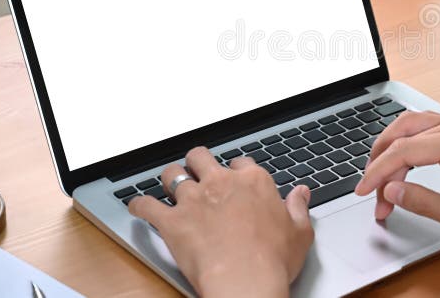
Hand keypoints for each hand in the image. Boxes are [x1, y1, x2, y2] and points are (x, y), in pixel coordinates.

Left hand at [129, 147, 313, 297]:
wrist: (246, 281)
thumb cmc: (273, 260)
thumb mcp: (299, 232)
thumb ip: (298, 208)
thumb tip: (301, 193)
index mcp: (253, 181)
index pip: (241, 163)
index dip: (236, 170)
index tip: (234, 179)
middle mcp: (221, 183)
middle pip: (201, 157)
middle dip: (197, 162)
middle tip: (197, 172)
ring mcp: (194, 200)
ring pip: (172, 174)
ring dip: (169, 177)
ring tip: (168, 183)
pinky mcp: (172, 221)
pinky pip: (147, 205)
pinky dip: (140, 205)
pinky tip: (138, 207)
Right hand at [354, 111, 439, 237]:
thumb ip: (423, 202)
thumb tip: (391, 191)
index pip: (403, 151)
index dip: (378, 172)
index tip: (364, 191)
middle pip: (402, 132)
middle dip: (380, 161)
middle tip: (370, 190)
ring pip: (410, 124)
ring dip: (391, 149)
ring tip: (378, 176)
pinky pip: (425, 126)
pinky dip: (407, 142)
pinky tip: (398, 161)